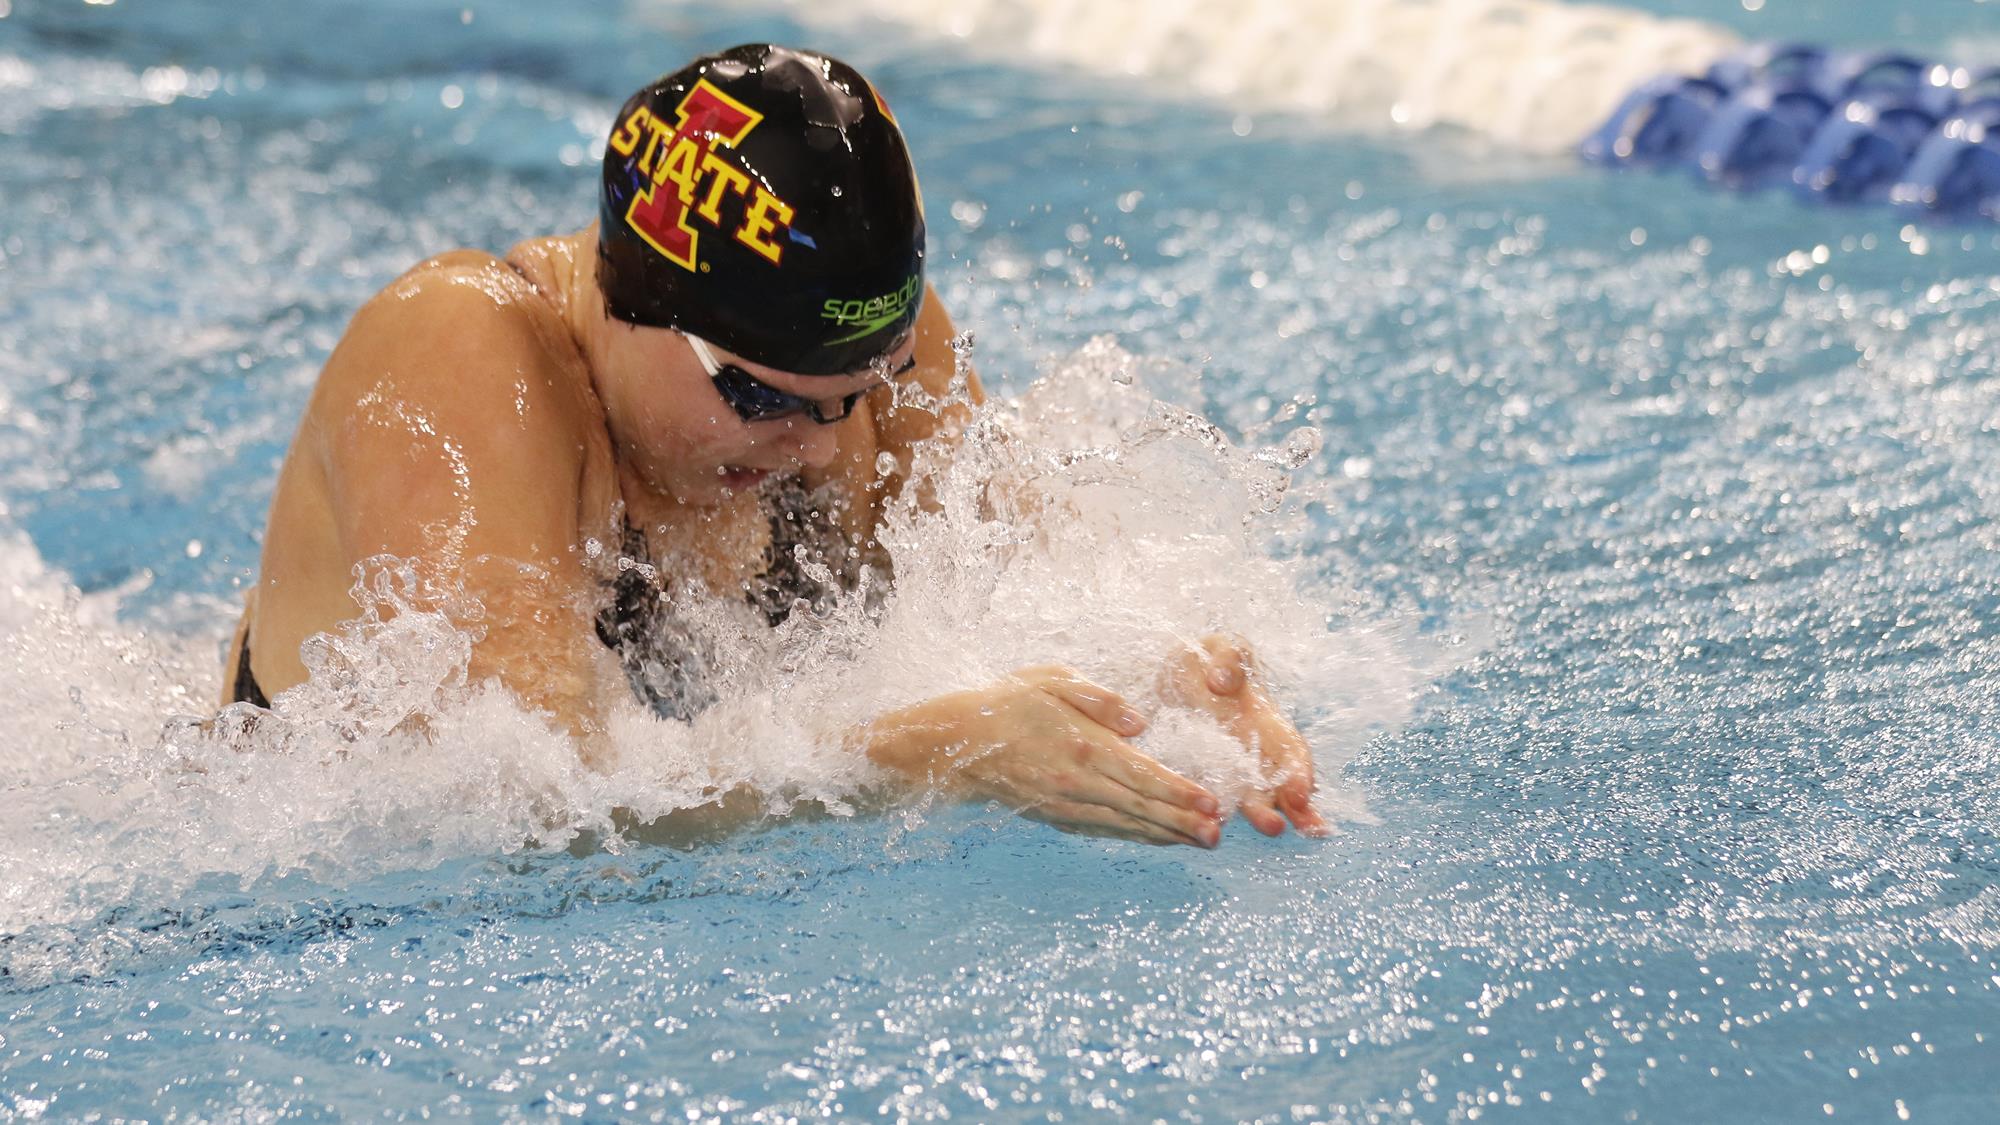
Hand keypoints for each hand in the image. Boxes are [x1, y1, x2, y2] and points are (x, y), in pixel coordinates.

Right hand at [879, 666, 1224, 847]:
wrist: (957, 742)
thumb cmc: (1009, 702)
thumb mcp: (1053, 680)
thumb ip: (1100, 699)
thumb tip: (1140, 722)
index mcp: (1083, 747)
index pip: (1142, 774)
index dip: (1180, 792)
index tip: (1212, 803)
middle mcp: (1077, 783)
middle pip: (1141, 808)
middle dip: (1183, 823)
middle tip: (1218, 836)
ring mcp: (1066, 805)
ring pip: (1125, 824)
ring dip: (1165, 835)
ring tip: (1200, 842)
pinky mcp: (1056, 816)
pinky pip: (1103, 830)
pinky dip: (1134, 836)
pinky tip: (1158, 838)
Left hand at [1159, 635, 1328, 837]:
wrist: (1168, 675)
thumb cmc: (1202, 660)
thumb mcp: (1218, 647)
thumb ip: (1228, 658)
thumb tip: (1223, 684)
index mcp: (1264, 720)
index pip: (1291, 751)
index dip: (1300, 773)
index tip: (1301, 794)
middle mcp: (1253, 751)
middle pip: (1280, 785)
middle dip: (1290, 809)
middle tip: (1280, 826)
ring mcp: (1228, 767)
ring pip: (1251, 798)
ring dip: (1259, 816)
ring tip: (1265, 830)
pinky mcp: (1200, 776)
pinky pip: (1211, 798)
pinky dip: (1215, 814)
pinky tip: (1212, 828)